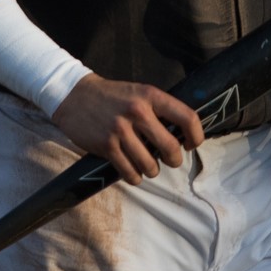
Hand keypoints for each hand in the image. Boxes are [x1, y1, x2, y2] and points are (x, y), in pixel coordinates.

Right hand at [50, 75, 203, 185]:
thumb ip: (159, 109)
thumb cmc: (112, 96)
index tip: (190, 144)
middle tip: (170, 159)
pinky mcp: (106, 146)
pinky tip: (133, 170)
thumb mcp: (139, 93)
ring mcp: (120, 130)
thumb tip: (183, 134)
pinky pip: (130, 173)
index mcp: (150, 96)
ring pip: (150, 165)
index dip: (196, 136)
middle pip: (171, 148)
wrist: (75, 96)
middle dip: (174, 160)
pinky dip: (135, 177)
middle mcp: (138, 112)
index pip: (187, 118)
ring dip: (152, 170)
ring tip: (148, 165)